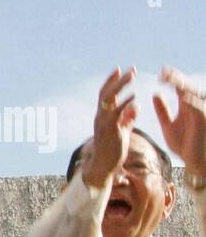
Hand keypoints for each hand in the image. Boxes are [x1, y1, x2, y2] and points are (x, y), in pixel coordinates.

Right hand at [84, 66, 136, 187]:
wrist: (103, 167)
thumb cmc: (112, 150)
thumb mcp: (121, 131)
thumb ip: (128, 119)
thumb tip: (136, 107)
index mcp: (102, 116)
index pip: (105, 95)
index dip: (111, 81)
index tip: (119, 70)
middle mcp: (100, 117)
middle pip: (106, 93)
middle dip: (118, 80)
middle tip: (130, 69)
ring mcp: (104, 123)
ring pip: (109, 99)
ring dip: (121, 86)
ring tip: (132, 75)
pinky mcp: (110, 130)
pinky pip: (116, 114)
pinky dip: (124, 104)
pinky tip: (133, 97)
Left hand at [153, 66, 205, 177]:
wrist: (196, 161)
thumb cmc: (184, 144)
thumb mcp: (169, 125)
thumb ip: (163, 110)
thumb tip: (156, 94)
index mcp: (187, 104)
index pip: (179, 87)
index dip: (171, 79)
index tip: (160, 73)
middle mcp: (196, 105)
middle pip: (186, 87)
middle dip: (176, 78)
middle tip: (164, 72)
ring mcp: (202, 111)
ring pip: (193, 94)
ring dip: (182, 86)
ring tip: (171, 79)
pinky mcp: (204, 119)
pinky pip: (198, 108)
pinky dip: (191, 102)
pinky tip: (182, 97)